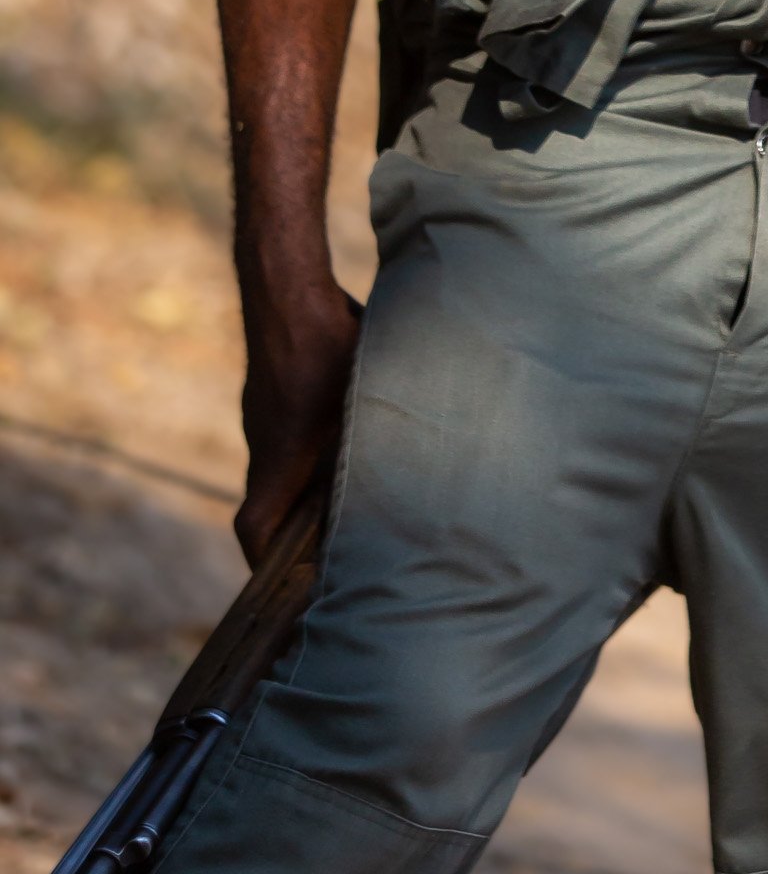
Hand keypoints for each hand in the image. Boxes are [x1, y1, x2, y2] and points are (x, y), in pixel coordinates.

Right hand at [237, 277, 361, 564]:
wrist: (287, 290)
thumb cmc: (327, 346)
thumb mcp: (360, 402)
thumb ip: (372, 446)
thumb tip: (407, 485)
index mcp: (277, 461)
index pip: (254, 531)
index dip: (267, 563)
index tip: (289, 584)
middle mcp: (262, 444)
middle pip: (267, 505)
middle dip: (294, 531)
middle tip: (334, 547)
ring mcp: (262, 417)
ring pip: (280, 466)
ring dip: (306, 484)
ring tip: (353, 493)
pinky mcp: (271, 393)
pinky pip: (287, 434)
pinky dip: (310, 448)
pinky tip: (347, 434)